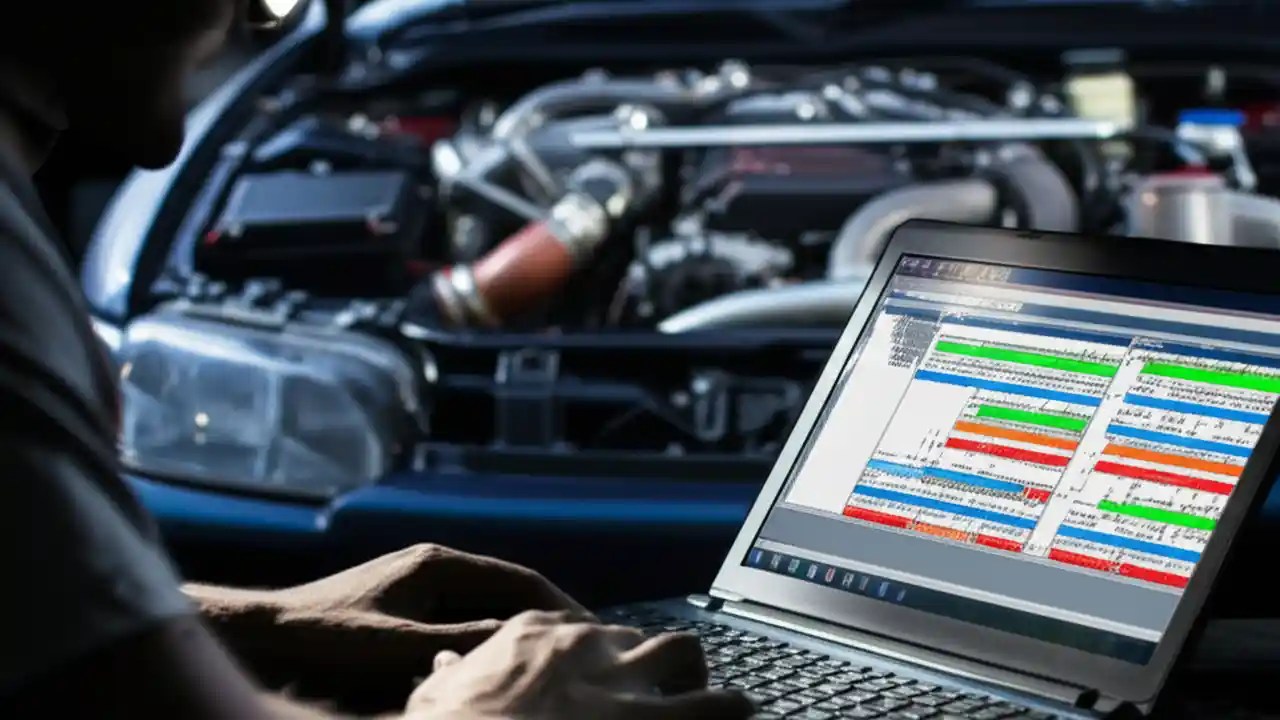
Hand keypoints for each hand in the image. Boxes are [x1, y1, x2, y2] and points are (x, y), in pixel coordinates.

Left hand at [196, 544, 585, 710]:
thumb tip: (521, 639)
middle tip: (586, 646)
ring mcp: (420, 580)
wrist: (268, 629)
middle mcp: (435, 563)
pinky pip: (463, 615)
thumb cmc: (329, 636)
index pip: (519, 579)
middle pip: (508, 588)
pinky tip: (502, 661)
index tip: (593, 631)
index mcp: (439, 563)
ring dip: (519, 625)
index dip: (560, 604)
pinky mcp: (406, 601)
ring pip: (487, 603)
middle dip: (547, 614)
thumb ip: (460, 641)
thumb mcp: (400, 644)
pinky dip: (488, 634)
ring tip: (554, 655)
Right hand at [406, 610, 754, 719]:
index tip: (595, 682)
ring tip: (711, 703)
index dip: (593, 659)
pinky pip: (722, 705)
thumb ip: (448, 678)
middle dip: (647, 664)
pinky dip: (734, 710)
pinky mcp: (659, 718)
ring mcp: (626, 678)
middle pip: (635, 638)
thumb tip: (444, 666)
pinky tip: (741, 715)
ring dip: (695, 677)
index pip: (575, 631)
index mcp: (533, 635)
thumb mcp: (435, 700)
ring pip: (684, 652)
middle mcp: (586, 644)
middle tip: (653, 695)